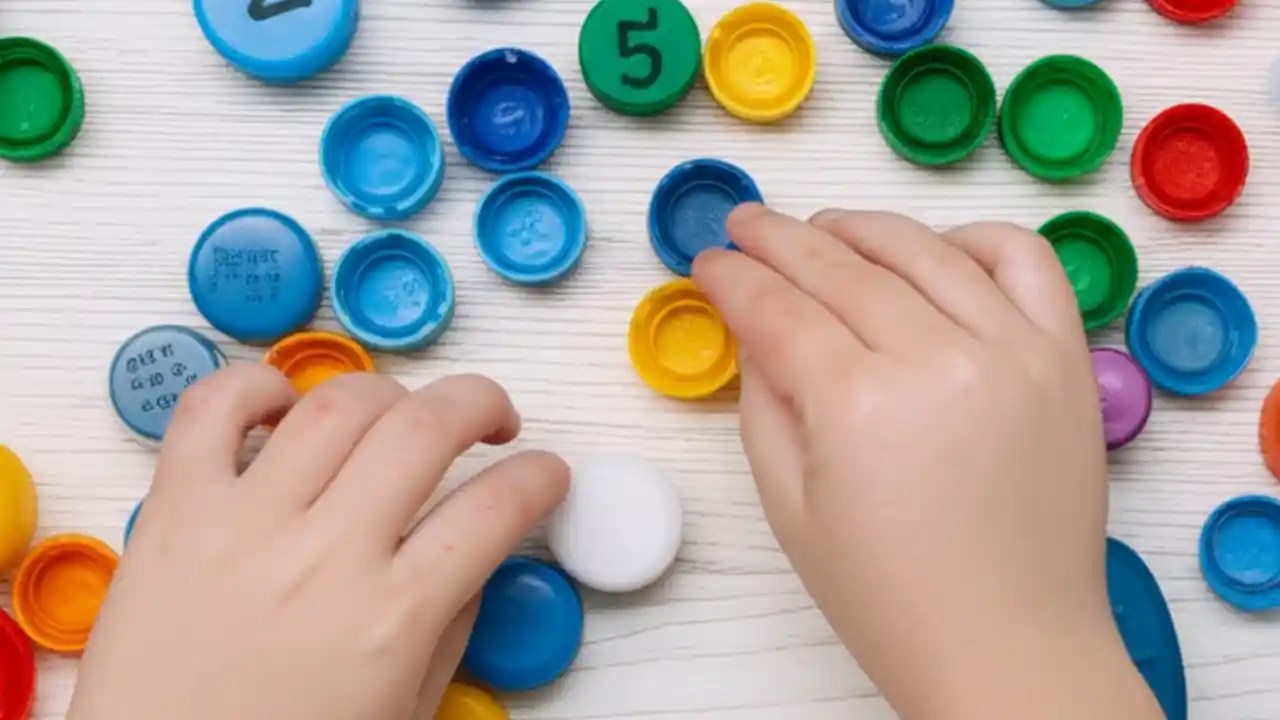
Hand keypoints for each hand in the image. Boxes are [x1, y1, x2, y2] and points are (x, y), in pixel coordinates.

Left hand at [70, 366, 568, 719]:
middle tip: (492, 420)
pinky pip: (212, 407)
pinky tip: (285, 407)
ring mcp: (246, 524)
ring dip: (393, 393)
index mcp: (391, 619)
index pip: (497, 509)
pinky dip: (255, 385)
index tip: (545, 474)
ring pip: (340, 404)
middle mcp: (326, 556)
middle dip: (482, 402)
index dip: (540, 477)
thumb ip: (446, 631)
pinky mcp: (176, 512)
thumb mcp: (398, 713)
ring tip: (401, 417)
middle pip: (429, 427)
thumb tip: (473, 554)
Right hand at [694, 205, 1161, 719]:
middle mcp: (937, 358)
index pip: (777, 308)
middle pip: (840, 266)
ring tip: (822, 228)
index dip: (732, 277)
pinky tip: (934, 249)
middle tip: (745, 223)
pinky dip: (973, 239)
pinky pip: (1022, 261)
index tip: (708, 261)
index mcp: (857, 405)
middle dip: (779, 239)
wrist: (1007, 645)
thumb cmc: (889, 596)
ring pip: (923, 248)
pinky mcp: (1064, 358)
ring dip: (860, 227)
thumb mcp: (789, 507)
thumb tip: (757, 326)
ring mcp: (1012, 350)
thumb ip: (763, 402)